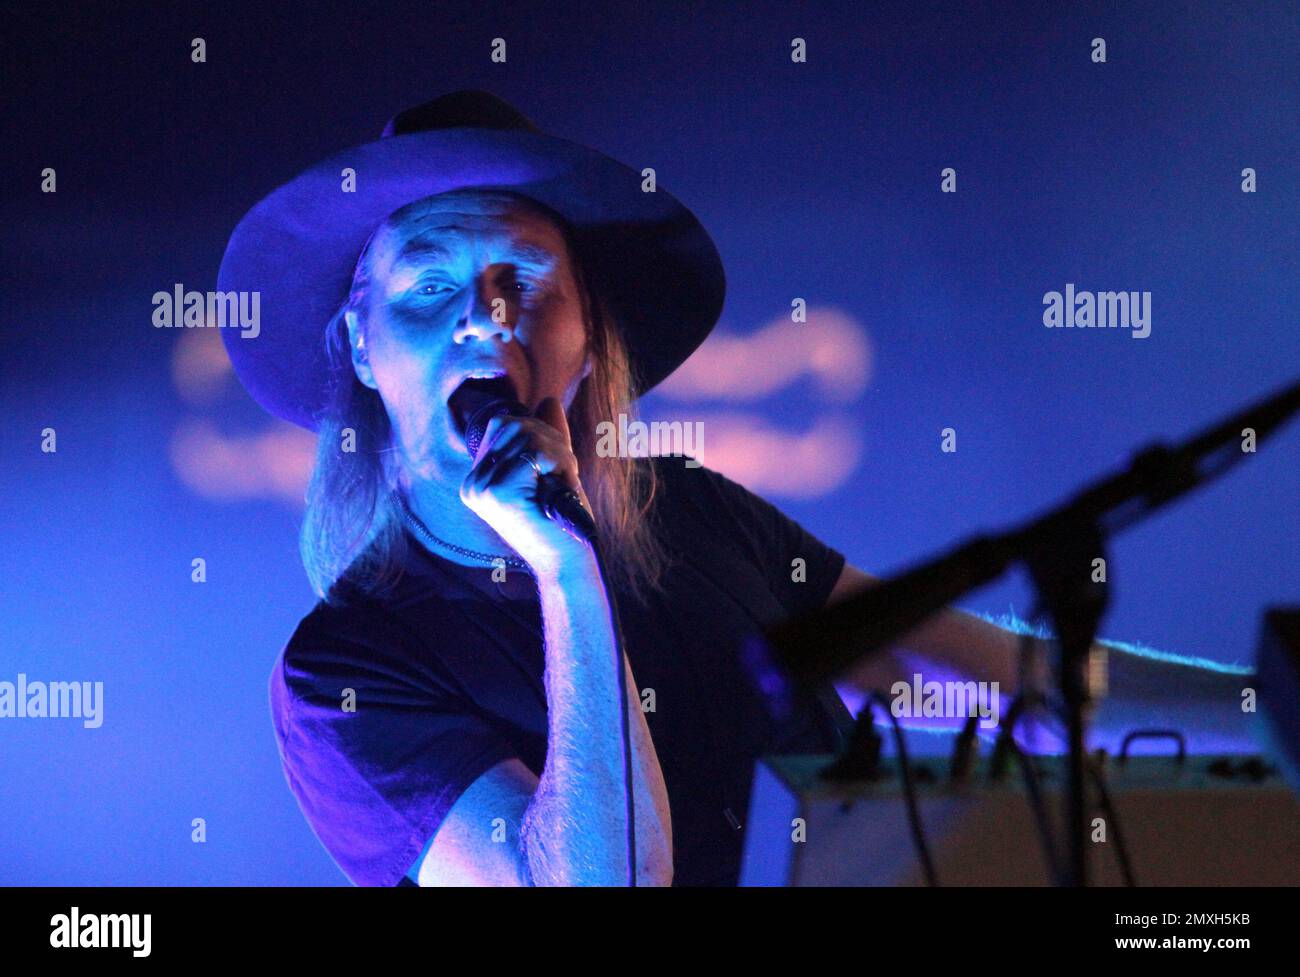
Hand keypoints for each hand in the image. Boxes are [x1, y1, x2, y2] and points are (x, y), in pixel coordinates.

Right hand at [459, 396, 594, 574]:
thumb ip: (548, 436)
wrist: (567, 561)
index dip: (538, 432)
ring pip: (526, 435)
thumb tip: (548, 400)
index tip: (555, 463)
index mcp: (477, 478)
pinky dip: (558, 462)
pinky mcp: (499, 493)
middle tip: (564, 471)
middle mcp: (473, 483)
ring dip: (558, 452)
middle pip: (513, 424)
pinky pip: (534, 452)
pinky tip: (562, 485)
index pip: (502, 424)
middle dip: (550, 439)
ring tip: (564, 481)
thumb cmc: (561, 518)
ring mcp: (481, 488)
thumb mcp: (553, 469)